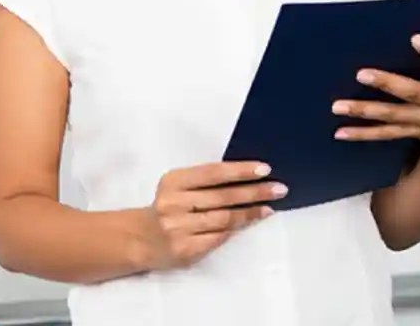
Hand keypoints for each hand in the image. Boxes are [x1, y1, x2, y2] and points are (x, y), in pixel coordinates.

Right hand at [137, 161, 286, 270]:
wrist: (140, 238)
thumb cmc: (167, 207)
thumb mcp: (177, 186)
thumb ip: (204, 181)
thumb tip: (246, 176)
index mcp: (173, 181)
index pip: (213, 173)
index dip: (240, 170)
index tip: (264, 169)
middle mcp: (174, 203)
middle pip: (223, 196)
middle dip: (254, 191)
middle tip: (279, 188)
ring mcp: (179, 228)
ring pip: (224, 219)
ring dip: (251, 212)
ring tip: (269, 207)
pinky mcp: (186, 249)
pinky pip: (219, 237)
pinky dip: (237, 228)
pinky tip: (250, 221)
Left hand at [332, 4, 419, 156]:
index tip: (417, 38)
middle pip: (413, 93)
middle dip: (388, 84)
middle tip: (361, 74)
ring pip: (392, 116)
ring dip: (365, 111)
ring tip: (338, 106)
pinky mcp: (410, 130)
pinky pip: (384, 134)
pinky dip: (362, 134)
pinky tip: (340, 132)